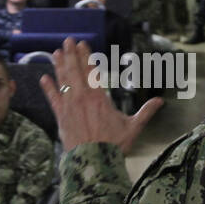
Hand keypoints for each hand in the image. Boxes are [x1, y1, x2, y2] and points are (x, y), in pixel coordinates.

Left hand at [40, 37, 163, 151]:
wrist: (94, 163)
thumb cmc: (114, 146)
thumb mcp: (133, 128)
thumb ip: (146, 112)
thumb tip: (160, 101)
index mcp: (100, 97)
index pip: (91, 71)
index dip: (86, 56)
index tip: (83, 44)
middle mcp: (82, 98)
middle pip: (75, 71)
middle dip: (72, 54)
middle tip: (68, 40)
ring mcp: (70, 107)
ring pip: (63, 80)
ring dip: (59, 65)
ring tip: (56, 52)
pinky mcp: (61, 118)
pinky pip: (53, 99)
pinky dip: (48, 88)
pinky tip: (44, 78)